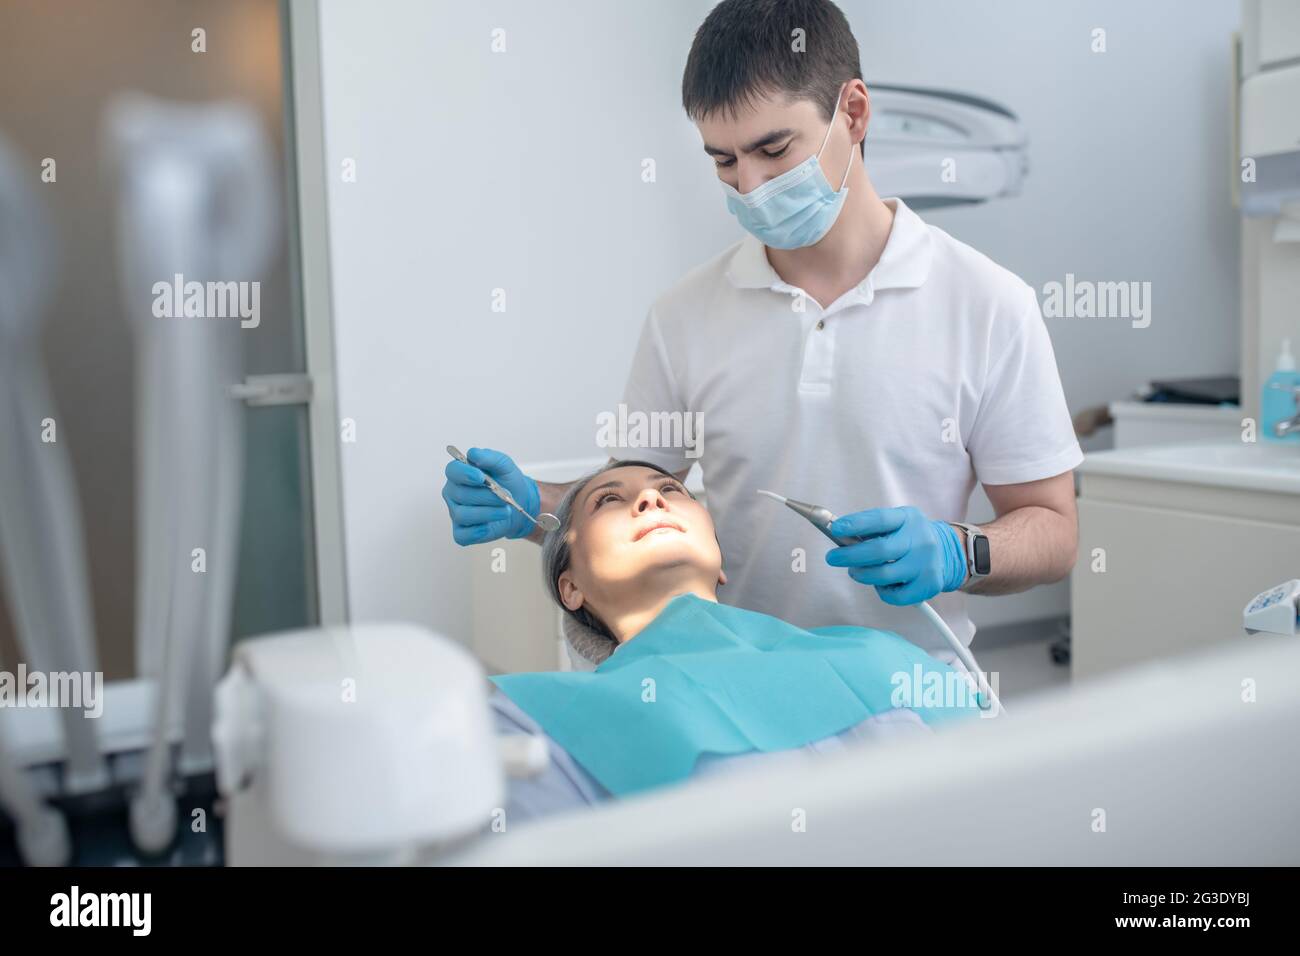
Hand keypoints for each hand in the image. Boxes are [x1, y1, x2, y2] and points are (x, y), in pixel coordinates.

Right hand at [442, 447, 540, 544]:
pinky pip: (462, 535)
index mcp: (460, 474)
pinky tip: (489, 525)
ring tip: (505, 510)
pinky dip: (477, 532)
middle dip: (486, 496)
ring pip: (463, 515)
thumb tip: (473, 454)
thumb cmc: (507, 482)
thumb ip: (490, 457)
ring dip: (488, 513)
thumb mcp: (504, 465)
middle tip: (505, 496)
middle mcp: (454, 493)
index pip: (453, 471)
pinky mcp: (462, 531)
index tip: (481, 477)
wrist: (519, 502)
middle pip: (461, 494)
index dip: (465, 474)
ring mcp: (456, 512)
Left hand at [824, 506, 966, 605]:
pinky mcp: (928, 585)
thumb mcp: (895, 523)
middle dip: (850, 555)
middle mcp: (920, 540)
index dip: (856, 524)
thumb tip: (838, 534)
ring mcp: (926, 564)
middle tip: (833, 558)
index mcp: (908, 518)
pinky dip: (882, 591)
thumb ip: (870, 529)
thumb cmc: (908, 537)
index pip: (880, 519)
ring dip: (862, 575)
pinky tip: (881, 583)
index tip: (835, 528)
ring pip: (884, 575)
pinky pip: (895, 596)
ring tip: (856, 571)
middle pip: (880, 550)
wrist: (946, 551)